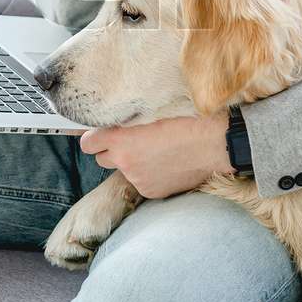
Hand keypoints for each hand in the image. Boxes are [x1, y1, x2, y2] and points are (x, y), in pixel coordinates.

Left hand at [79, 110, 233, 199]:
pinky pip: (141, 182)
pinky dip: (148, 175)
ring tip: (154, 151)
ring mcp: (137, 179)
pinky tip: (166, 164)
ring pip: (123, 171)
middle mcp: (124, 161)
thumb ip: (127, 119)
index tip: (103, 135)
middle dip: (112, 150)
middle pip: (101, 159)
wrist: (214, 143)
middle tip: (131, 141)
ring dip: (130, 163)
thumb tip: (112, 122)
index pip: (87, 144)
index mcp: (120, 139)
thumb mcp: (151, 110)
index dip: (95, 138)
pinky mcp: (151, 191)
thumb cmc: (187, 119)